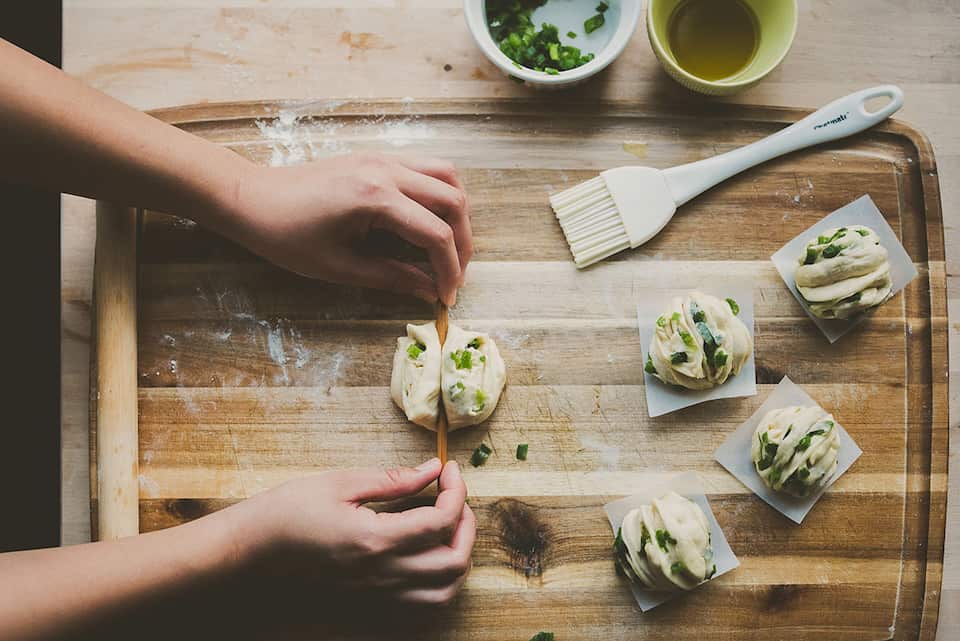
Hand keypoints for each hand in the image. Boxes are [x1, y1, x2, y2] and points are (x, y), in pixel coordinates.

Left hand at [222, 153, 471, 305]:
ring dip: (457, 213)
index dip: (449, 270)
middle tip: (455, 275)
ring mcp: (382, 158)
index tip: (446, 297)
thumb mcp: (338, 267)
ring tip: (449, 247)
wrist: (250, 198)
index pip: (436, 234)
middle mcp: (385, 170)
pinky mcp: (376, 158)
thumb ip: (391, 277)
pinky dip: (439, 195)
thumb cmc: (285, 234)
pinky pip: (426, 169)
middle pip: (453, 200)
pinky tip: (429, 223)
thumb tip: (428, 290)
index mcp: (374, 198)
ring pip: (447, 176)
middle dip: (463, 242)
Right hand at [227, 458, 474, 604]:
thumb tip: (433, 469)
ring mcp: (378, 590)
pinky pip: (423, 602)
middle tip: (453, 495)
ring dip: (459, 555)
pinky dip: (440, 579)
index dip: (456, 491)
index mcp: (376, 540)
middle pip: (454, 561)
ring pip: (444, 590)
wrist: (255, 547)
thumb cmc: (292, 509)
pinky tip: (430, 551)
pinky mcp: (371, 597)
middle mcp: (382, 572)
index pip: (441, 521)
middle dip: (467, 524)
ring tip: (448, 524)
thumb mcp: (343, 482)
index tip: (449, 469)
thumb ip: (394, 479)